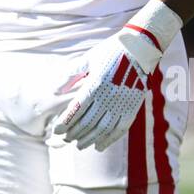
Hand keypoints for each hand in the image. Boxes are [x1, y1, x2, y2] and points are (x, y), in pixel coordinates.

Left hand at [52, 32, 151, 151]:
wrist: (139, 48)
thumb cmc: (109, 51)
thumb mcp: (87, 59)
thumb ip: (70, 75)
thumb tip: (54, 90)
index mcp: (96, 83)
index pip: (77, 109)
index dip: (65, 122)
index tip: (56, 130)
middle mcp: (109, 96)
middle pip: (88, 121)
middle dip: (74, 133)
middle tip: (65, 139)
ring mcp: (122, 103)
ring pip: (103, 128)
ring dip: (90, 139)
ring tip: (79, 146)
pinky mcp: (133, 107)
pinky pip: (120, 128)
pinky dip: (110, 139)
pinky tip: (99, 146)